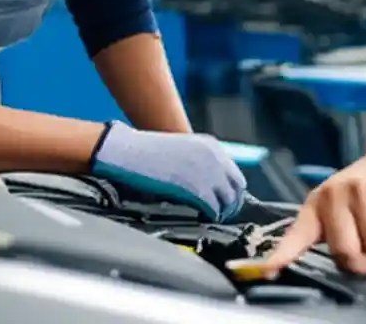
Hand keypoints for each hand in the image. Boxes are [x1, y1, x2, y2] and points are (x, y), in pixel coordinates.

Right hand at [90, 121, 247, 220]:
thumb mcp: (182, 149)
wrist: (128, 150)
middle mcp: (215, 157)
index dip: (230, 192)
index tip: (222, 203)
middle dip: (230, 204)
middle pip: (237, 190)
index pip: (236, 176)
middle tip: (218, 215)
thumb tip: (212, 188)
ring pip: (229, 201)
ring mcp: (208, 172)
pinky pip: (214, 209)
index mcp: (212, 146)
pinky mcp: (197, 188)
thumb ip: (200, 163)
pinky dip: (210, 216)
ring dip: (221, 212)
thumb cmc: (149, 152)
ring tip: (208, 219)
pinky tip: (200, 218)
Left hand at [264, 152, 365, 274]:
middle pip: (346, 251)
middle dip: (363, 258)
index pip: (297, 235)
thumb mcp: (339, 209)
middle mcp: (335, 194)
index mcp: (317, 204)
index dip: (282, 255)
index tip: (266, 271)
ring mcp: (363, 190)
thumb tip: (330, 265)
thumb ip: (331, 236)